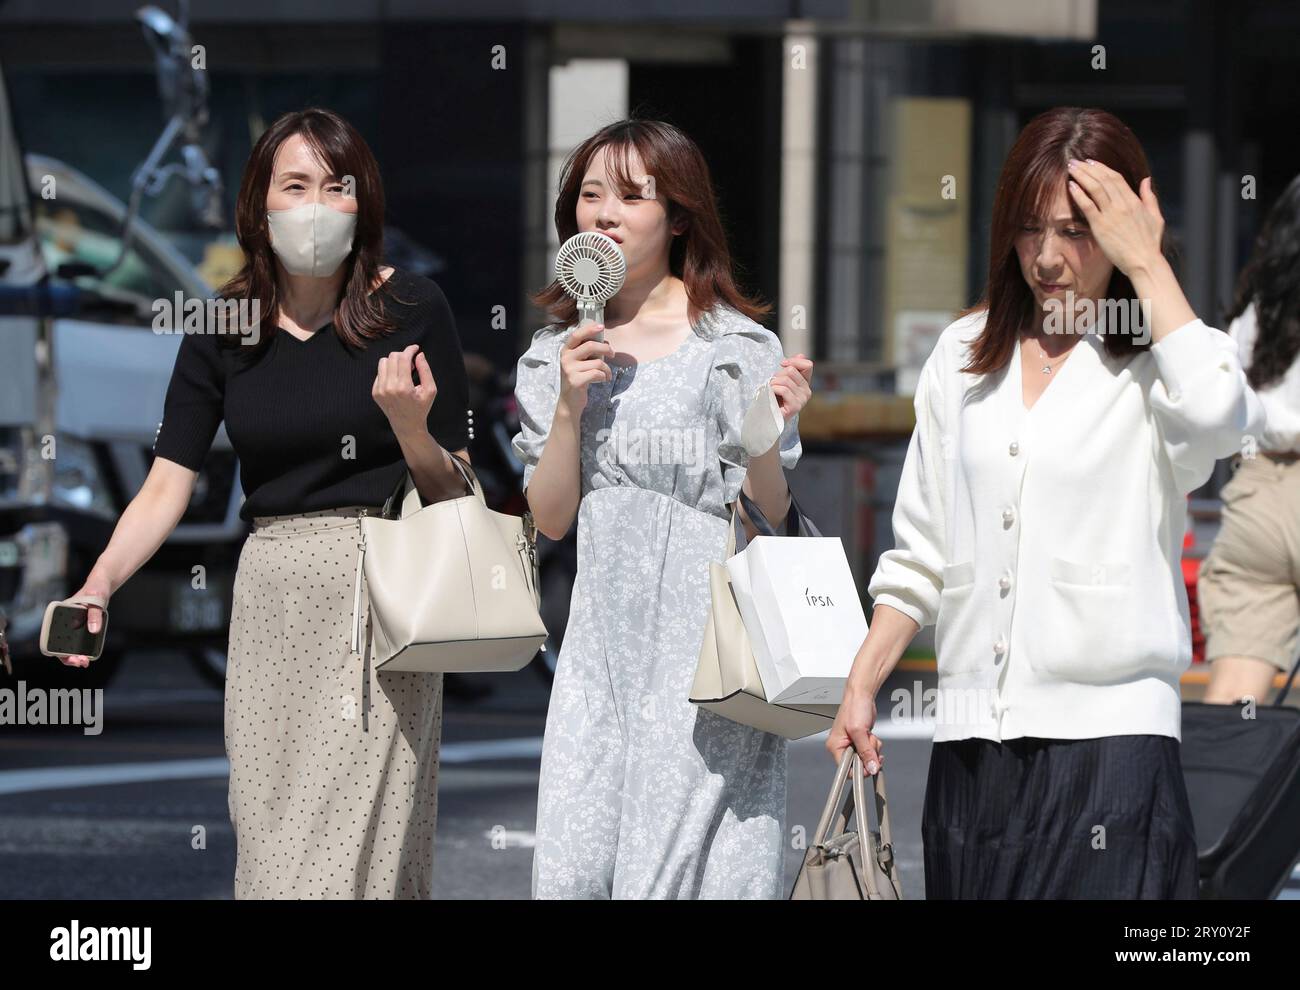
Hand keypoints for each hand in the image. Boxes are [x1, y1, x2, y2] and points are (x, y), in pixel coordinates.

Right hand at [57, 580, 110, 668]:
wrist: (103, 584)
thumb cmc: (96, 589)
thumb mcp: (96, 600)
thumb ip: (95, 614)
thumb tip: (94, 631)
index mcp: (59, 615)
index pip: (51, 637)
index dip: (58, 651)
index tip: (70, 657)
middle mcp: (63, 622)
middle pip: (60, 645)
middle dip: (68, 657)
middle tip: (82, 663)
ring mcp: (73, 625)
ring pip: (69, 645)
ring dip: (75, 656)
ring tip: (84, 662)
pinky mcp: (82, 626)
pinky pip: (78, 641)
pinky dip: (81, 650)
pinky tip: (87, 656)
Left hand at [373, 343, 436, 437]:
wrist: (406, 425)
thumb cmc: (421, 407)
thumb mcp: (430, 390)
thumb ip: (425, 371)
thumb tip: (419, 355)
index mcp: (404, 387)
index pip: (403, 358)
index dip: (410, 350)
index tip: (415, 348)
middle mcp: (389, 387)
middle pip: (392, 357)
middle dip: (403, 355)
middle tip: (411, 363)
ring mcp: (380, 390)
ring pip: (383, 362)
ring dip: (394, 362)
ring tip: (403, 370)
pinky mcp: (375, 392)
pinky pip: (380, 372)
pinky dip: (388, 372)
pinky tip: (396, 380)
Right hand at [558, 322, 613, 413]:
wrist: (570, 401)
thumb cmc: (578, 378)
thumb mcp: (579, 362)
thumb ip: (587, 352)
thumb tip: (604, 342)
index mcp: (566, 351)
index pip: (576, 335)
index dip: (589, 329)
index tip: (601, 326)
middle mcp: (565, 358)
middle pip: (590, 346)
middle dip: (605, 349)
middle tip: (612, 354)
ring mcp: (569, 370)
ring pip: (597, 362)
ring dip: (607, 368)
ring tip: (607, 374)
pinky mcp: (575, 381)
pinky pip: (597, 373)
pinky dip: (604, 376)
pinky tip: (603, 379)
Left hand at [771, 354, 813, 419]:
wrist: (767, 417)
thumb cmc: (773, 398)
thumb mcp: (781, 379)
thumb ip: (791, 368)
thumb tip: (801, 355)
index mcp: (805, 383)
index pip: (808, 365)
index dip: (793, 361)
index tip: (782, 364)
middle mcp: (807, 391)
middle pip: (792, 370)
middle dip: (778, 374)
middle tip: (772, 385)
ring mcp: (802, 400)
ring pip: (785, 380)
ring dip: (773, 383)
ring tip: (770, 391)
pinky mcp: (795, 407)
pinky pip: (783, 389)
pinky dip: (773, 390)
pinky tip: (771, 395)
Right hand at [826, 682, 883, 774]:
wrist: (861, 696)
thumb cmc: (854, 708)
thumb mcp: (859, 732)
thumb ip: (866, 752)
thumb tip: (871, 768)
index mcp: (835, 746)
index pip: (845, 770)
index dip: (859, 770)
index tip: (869, 765)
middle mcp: (842, 747)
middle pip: (858, 765)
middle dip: (868, 755)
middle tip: (869, 744)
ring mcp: (851, 745)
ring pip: (866, 758)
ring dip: (872, 749)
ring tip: (869, 737)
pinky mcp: (860, 741)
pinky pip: (870, 751)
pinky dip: (874, 746)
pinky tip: (871, 736)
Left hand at [1065, 159, 1164, 278]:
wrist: (1144, 261)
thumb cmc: (1150, 243)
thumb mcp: (1155, 217)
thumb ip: (1149, 197)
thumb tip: (1146, 180)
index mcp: (1134, 201)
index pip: (1116, 178)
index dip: (1102, 168)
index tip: (1091, 162)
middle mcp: (1122, 204)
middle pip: (1103, 179)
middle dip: (1088, 168)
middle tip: (1075, 161)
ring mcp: (1111, 214)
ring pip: (1095, 188)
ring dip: (1082, 176)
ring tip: (1071, 168)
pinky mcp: (1101, 226)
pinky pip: (1088, 206)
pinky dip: (1079, 194)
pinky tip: (1071, 186)